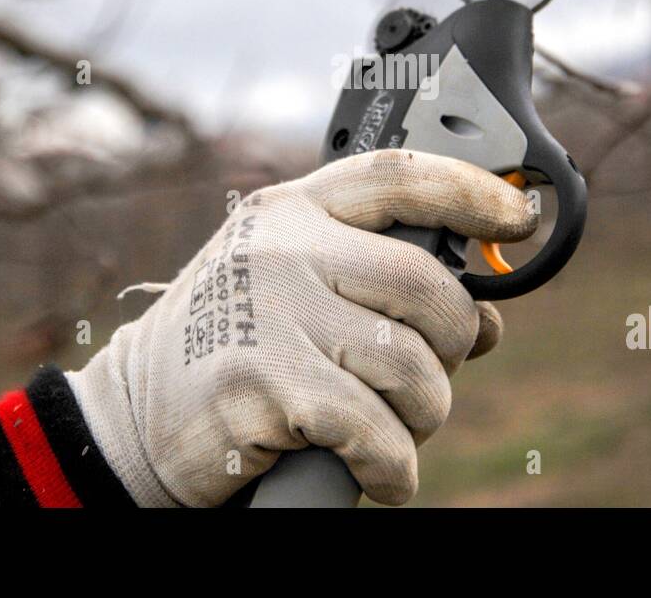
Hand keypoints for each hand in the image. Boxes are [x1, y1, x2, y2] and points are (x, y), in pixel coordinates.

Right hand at [66, 148, 535, 505]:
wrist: (132, 416)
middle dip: (455, 343)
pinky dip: (395, 466)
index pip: (399, 178)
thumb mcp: (297, 288)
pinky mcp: (267, 382)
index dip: (471, 191)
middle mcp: (285, 248)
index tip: (518, 216)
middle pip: (427, 285)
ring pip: (411, 365)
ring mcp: (273, 312)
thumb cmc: (234, 347)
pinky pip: (376, 430)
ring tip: (394, 430)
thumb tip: (489, 318)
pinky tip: (382, 474)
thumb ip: (380, 284)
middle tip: (434, 375)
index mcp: (295, 212)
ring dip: (424, 415)